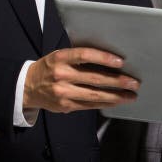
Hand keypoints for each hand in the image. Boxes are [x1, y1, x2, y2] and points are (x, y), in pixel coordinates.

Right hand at [23, 47, 138, 112]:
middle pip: (94, 78)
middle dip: (117, 81)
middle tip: (133, 82)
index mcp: (61, 58)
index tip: (120, 61)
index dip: (103, 58)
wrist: (28, 87)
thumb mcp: (60, 56)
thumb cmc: (50, 68)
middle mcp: (61, 75)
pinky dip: (105, 103)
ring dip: (115, 96)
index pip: (85, 55)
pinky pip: (89, 105)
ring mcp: (63, 92)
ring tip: (130, 95)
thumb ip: (79, 57)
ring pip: (94, 95)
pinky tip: (116, 101)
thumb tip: (109, 59)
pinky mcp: (66, 106)